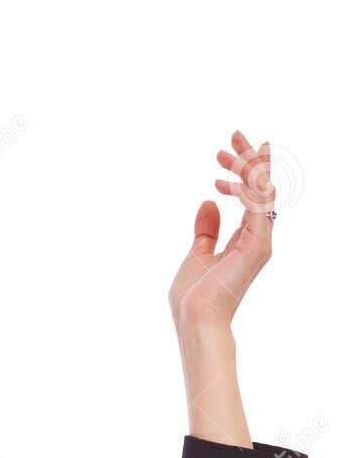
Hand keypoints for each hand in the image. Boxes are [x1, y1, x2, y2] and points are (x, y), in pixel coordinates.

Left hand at [167, 130, 274, 334]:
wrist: (195, 321)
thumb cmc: (194, 297)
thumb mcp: (197, 254)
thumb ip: (206, 230)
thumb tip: (208, 202)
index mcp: (246, 241)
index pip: (254, 197)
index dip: (247, 171)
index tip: (228, 152)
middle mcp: (258, 239)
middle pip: (263, 188)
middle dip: (250, 159)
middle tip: (232, 136)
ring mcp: (260, 242)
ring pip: (263, 191)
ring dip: (246, 166)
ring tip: (223, 151)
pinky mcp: (257, 246)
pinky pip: (258, 206)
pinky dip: (246, 188)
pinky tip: (224, 181)